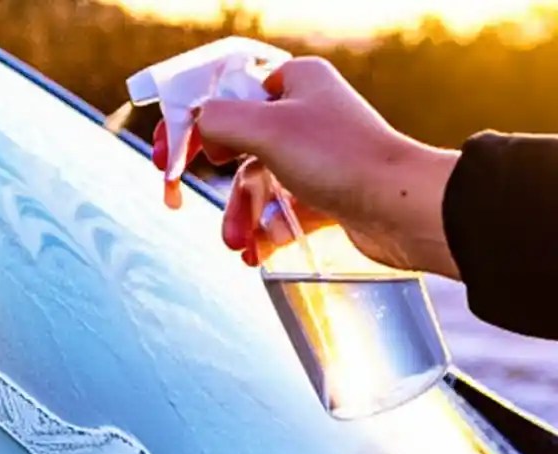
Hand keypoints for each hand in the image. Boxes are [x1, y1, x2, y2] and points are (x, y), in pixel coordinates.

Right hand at [153, 56, 462, 278]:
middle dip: (213, 181)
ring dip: (239, 216)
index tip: (167, 154)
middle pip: (235, 145)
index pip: (226, 94)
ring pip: (256, 184)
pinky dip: (265, 232)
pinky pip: (281, 212)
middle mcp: (306, 115)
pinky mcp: (328, 195)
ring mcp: (317, 157)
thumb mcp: (265, 129)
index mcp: (296, 83)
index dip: (189, 124)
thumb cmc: (343, 159)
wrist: (404, 208)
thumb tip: (193, 123)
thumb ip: (216, 120)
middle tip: (174, 197)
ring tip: (236, 243)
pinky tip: (258, 252)